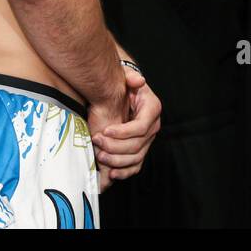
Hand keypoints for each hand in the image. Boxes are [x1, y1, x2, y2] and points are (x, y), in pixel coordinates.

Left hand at [91, 68, 160, 190]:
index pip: (141, 127)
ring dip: (117, 160)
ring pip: (136, 158)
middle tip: (97, 142)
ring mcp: (148, 140)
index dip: (123, 132)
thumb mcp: (127, 76)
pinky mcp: (140, 149)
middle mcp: (153, 126)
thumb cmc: (124, 85)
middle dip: (115, 146)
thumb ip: (131, 76)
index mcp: (152, 109)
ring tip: (100, 155)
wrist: (122, 93)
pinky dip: (124, 172)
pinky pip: (135, 166)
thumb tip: (139, 81)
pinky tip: (111, 173)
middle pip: (137, 145)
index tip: (105, 131)